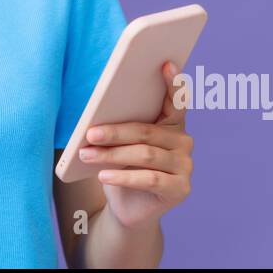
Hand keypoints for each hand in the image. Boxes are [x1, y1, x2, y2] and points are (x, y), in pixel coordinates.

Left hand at [79, 60, 193, 228]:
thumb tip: (101, 114)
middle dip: (115, 132)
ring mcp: (186, 166)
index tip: (165, 63)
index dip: (173, 83)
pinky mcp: (180, 189)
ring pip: (145, 155)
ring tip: (87, 154)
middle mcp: (185, 143)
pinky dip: (123, 176)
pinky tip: (103, 175)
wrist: (129, 208)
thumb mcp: (121, 145)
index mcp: (172, 125)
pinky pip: (149, 178)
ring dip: (112, 155)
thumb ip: (122, 127)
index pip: (176, 101)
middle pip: (147, 132)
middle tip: (90, 133)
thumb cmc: (123, 168)